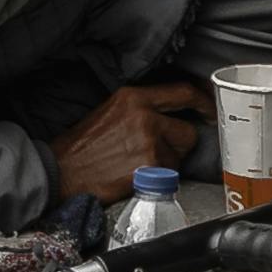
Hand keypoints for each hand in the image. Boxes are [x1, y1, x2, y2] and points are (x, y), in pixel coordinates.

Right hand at [48, 81, 204, 203]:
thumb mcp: (110, 112)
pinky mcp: (150, 166)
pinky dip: (159, 178)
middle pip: (187, 130)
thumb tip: (170, 115)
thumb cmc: (83, 147)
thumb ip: (141, 109)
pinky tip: (137, 175)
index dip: (202, 103)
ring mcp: (148, 141)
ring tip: (139, 164)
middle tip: (157, 152)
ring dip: (167, 163)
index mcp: (132, 97)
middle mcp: (144, 115)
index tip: (209, 111)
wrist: (62, 172)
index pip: (182, 93)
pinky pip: (170, 174)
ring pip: (179, 156)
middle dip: (178, 144)